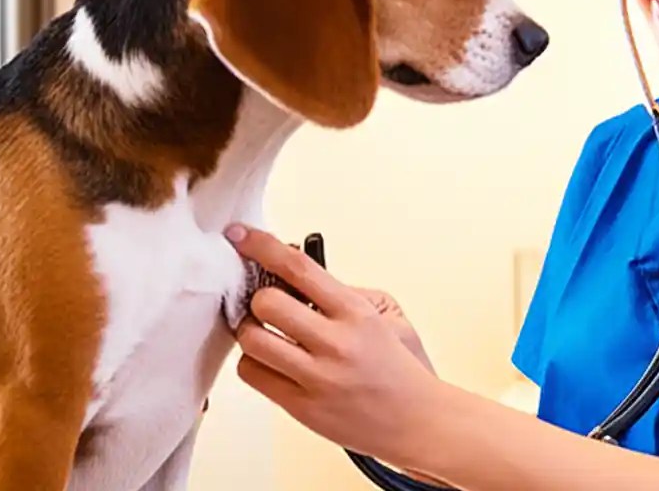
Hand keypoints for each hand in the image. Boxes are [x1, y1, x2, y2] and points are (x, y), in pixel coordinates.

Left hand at [225, 224, 445, 469]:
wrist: (418, 422)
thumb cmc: (400, 369)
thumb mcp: (387, 317)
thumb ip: (342, 293)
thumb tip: (293, 276)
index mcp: (356, 313)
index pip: (298, 267)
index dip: (261, 246)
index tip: (240, 236)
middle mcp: (335, 343)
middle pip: (266, 303)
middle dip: (258, 299)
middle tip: (265, 304)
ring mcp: (317, 377)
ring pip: (252, 340)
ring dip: (251, 332)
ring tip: (267, 334)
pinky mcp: (301, 407)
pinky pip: (253, 375)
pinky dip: (254, 363)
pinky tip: (272, 362)